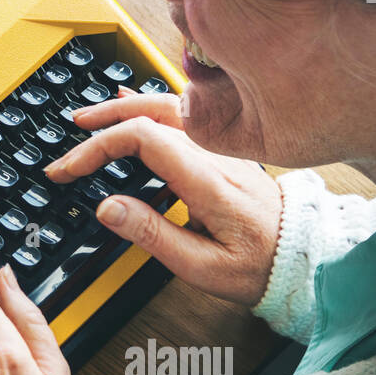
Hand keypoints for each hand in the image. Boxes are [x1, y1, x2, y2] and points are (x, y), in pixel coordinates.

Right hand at [43, 88, 281, 307]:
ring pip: (167, 107)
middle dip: (103, 122)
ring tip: (91, 118)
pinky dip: (149, 108)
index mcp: (207, 181)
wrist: (305, 258)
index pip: (143, 139)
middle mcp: (215, 155)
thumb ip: (152, 235)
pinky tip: (133, 108)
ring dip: (123, 108)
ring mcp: (221, 149)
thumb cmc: (259, 267)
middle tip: (70, 137)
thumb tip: (108, 207)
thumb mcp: (202, 267)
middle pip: (152, 112)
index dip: (98, 148)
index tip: (71, 169)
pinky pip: (182, 116)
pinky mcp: (224, 152)